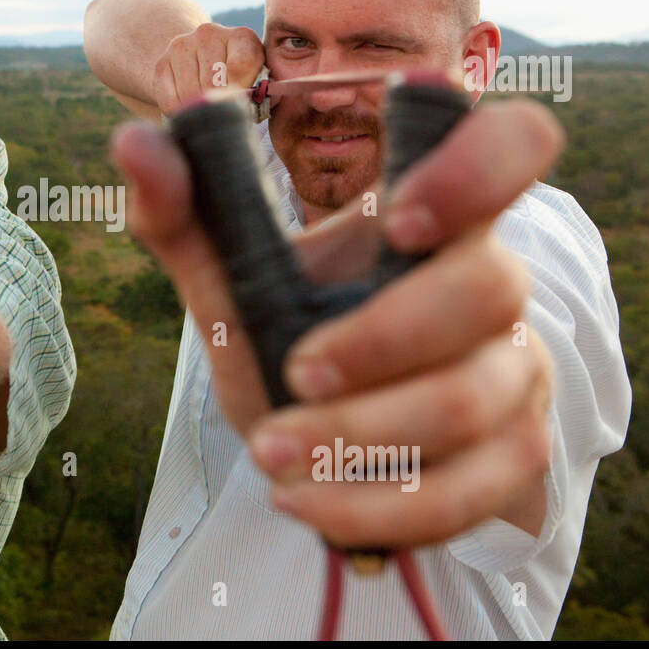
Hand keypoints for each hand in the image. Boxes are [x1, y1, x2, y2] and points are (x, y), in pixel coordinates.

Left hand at [111, 99, 563, 548]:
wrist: (327, 431)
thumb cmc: (290, 330)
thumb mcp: (232, 274)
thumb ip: (183, 211)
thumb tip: (134, 142)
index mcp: (437, 215)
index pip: (515, 144)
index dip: (476, 168)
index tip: (395, 219)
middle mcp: (494, 284)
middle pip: (487, 289)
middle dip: (381, 338)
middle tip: (296, 369)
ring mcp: (512, 373)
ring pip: (471, 402)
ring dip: (359, 436)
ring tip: (271, 449)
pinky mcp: (510, 458)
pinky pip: (466, 494)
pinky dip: (374, 506)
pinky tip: (305, 501)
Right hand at [152, 23, 264, 115]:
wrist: (201, 67)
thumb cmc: (237, 82)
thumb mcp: (256, 81)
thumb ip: (261, 90)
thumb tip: (252, 99)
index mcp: (241, 36)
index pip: (240, 67)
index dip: (240, 93)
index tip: (240, 104)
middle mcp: (209, 33)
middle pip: (213, 83)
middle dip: (219, 104)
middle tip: (222, 112)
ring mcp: (182, 46)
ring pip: (191, 94)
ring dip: (199, 109)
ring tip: (207, 108)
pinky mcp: (161, 64)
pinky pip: (171, 101)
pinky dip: (180, 112)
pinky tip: (189, 107)